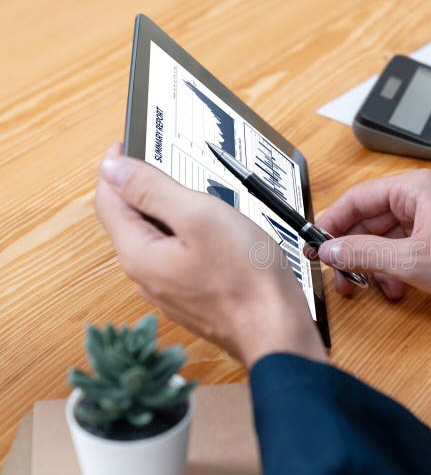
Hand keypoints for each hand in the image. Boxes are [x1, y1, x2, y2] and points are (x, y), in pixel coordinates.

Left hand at [94, 143, 325, 367]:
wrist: (277, 330)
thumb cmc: (246, 278)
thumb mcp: (201, 216)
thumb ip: (153, 190)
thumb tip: (113, 168)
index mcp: (139, 254)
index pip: (108, 201)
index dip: (115, 167)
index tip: (129, 144)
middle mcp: (147, 277)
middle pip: (131, 221)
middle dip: (143, 189)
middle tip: (169, 165)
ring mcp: (170, 291)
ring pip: (157, 240)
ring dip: (169, 212)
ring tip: (197, 194)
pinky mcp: (193, 298)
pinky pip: (178, 258)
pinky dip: (187, 236)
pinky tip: (215, 231)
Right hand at [315, 169, 430, 312]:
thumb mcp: (411, 260)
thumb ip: (364, 253)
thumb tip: (331, 248)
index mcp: (415, 189)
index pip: (358, 198)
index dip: (333, 221)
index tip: (316, 241)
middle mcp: (421, 199)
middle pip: (369, 219)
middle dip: (351, 248)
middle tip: (334, 270)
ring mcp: (430, 221)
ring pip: (384, 238)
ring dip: (372, 263)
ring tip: (361, 285)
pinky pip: (401, 250)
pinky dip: (391, 269)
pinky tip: (392, 288)